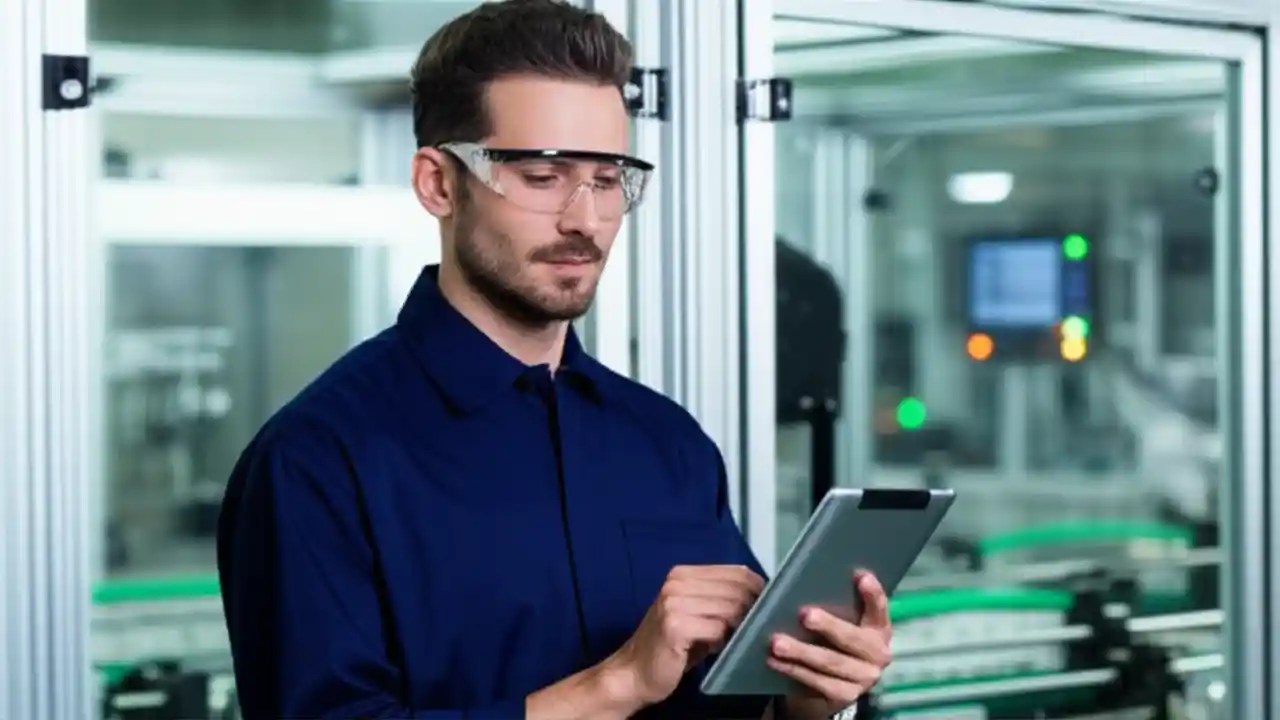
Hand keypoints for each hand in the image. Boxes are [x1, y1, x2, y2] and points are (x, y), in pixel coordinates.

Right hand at [603, 564, 764, 708]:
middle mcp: (676, 583)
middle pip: (737, 589)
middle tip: (754, 629)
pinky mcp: (675, 627)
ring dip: (740, 627)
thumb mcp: (695, 613)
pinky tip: (719, 649)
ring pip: (730, 608)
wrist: (633, 672)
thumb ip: (720, 599)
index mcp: (682, 573)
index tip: (767, 608)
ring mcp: (673, 603)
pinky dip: (725, 641)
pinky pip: (718, 629)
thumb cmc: (671, 646)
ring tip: (735, 639)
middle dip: (753, 610)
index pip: (736, 572)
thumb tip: (762, 595)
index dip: (759, 589)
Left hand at [766, 570, 892, 718]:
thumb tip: (804, 584)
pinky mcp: (846, 695)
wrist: (836, 682)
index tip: (860, 576)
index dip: (872, 594)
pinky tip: (775, 661)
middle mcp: (878, 654)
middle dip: (828, 626)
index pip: (879, 608)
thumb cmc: (835, 639)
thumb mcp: (841, 620)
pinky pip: (818, 682)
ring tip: (777, 642)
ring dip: (801, 652)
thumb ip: (834, 603)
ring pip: (831, 662)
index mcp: (879, 628)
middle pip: (852, 638)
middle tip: (804, 614)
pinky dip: (794, 670)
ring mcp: (864, 678)